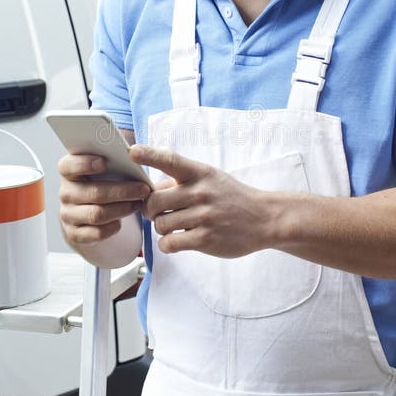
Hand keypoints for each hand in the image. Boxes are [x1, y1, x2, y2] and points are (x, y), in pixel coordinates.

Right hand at [58, 153, 150, 248]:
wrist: (86, 211)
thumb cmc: (100, 182)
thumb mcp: (104, 168)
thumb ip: (112, 158)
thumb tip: (134, 151)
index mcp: (68, 171)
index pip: (69, 165)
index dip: (84, 163)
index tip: (104, 162)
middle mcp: (65, 193)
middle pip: (93, 193)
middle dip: (122, 191)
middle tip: (143, 189)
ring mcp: (68, 214)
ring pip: (97, 214)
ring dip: (122, 209)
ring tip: (138, 203)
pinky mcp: (75, 233)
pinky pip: (96, 233)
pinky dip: (112, 227)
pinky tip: (122, 221)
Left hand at [129, 145, 269, 257]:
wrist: (264, 218)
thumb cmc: (230, 197)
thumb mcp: (210, 179)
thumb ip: (181, 180)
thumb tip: (149, 188)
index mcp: (200, 173)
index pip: (170, 160)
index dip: (149, 155)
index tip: (132, 151)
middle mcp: (200, 192)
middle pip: (153, 201)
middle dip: (149, 210)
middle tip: (156, 212)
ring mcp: (203, 216)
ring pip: (160, 224)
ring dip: (161, 228)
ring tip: (174, 226)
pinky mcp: (205, 239)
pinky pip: (169, 243)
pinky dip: (167, 244)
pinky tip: (176, 240)